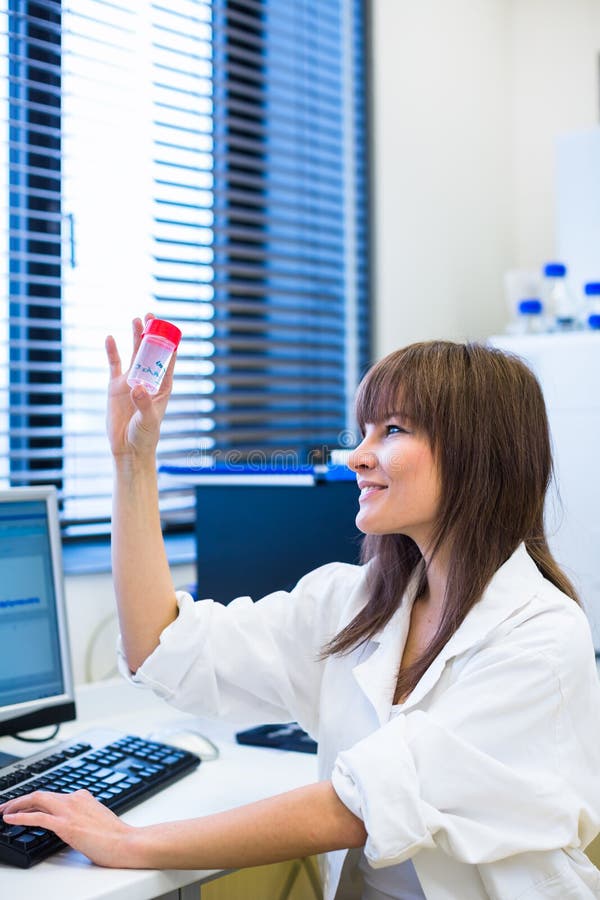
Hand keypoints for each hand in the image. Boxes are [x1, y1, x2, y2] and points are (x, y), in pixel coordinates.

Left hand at [0, 790, 137, 867]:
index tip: (26, 805)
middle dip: (21, 799)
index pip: (54, 795)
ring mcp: (70, 810)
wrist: (125, 842)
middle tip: (7, 806)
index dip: (36, 801)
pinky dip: (21, 816)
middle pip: (41, 794)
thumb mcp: (97, 819)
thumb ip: (83, 816)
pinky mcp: (66, 824)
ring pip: (37, 800)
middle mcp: (75, 799)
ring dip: (17, 804)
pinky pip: (37, 817)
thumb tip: (73, 824)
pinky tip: (10, 818)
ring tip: (4, 811)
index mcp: (83, 797)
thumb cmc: (115, 836)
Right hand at [105, 314, 176, 459]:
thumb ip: (143, 404)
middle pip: (151, 353)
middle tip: (151, 316)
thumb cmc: (145, 436)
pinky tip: (110, 338)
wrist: (127, 448)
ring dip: (135, 338)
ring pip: (134, 355)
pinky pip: (114, 365)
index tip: (169, 329)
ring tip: (136, 320)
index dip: (169, 345)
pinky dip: (112, 351)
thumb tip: (137, 387)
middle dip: (151, 334)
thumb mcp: (147, 420)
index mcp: (162, 387)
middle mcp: (148, 381)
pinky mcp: (116, 387)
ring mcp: (131, 382)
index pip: (168, 362)